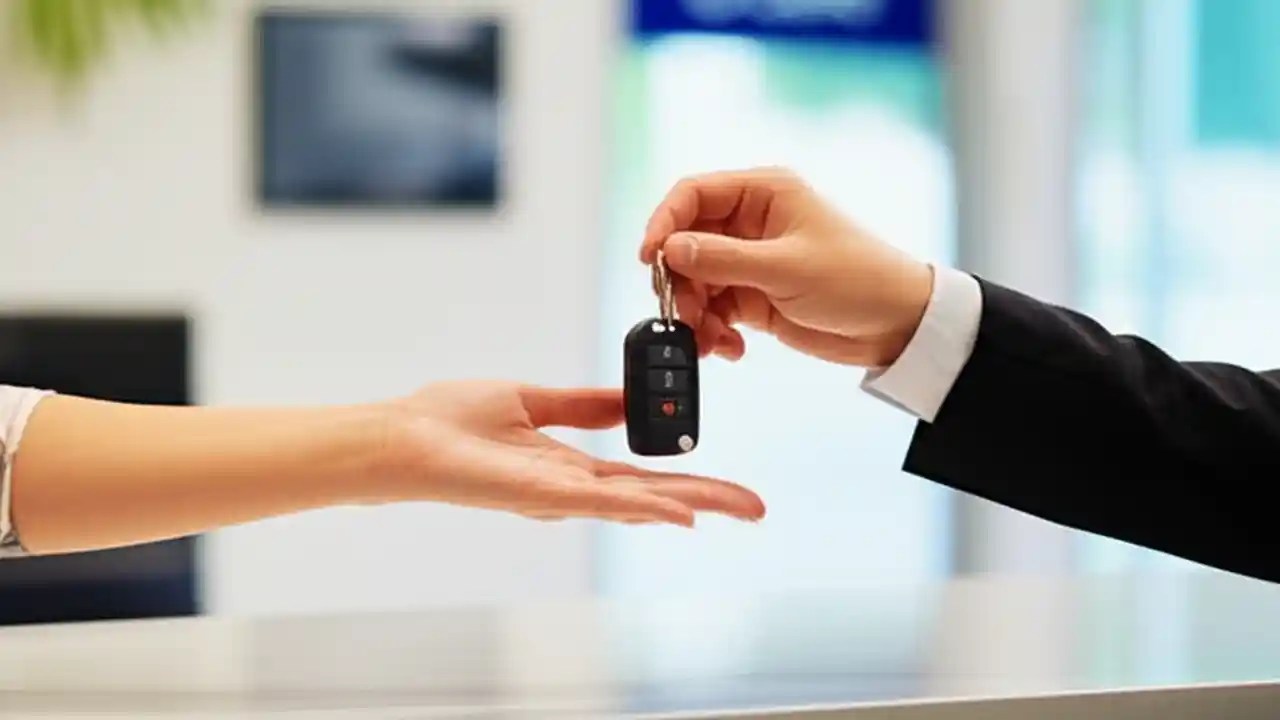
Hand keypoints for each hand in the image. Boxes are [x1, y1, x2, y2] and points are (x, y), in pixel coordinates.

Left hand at [381, 381, 765, 526]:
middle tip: (756, 508)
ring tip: (738, 508)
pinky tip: (680, 511)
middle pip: (651, 495)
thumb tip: (625, 399)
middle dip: (707, 499)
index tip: (724, 487)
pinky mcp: (540, 493)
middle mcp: (570, 488)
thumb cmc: (450, 422)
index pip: (640, 476)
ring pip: (637, 501)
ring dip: (691, 504)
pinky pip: (601, 500)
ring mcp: (558, 495)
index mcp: (568, 466)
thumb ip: (581, 405)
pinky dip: (643, 507)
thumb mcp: (532, 402)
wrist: (403, 439)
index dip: (686, 480)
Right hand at [639, 167, 933, 366]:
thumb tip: (671, 250)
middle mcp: (751, 223)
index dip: (664, 222)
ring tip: (712, 341)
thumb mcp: (787, 268)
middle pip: (686, 243)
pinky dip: (713, 332)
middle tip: (687, 315)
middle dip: (681, 282)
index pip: (693, 194)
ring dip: (695, 314)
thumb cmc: (858, 279)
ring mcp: (751, 261)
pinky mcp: (754, 297)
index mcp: (763, 193)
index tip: (650, 259)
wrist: (897, 325)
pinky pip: (713, 310)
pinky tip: (730, 349)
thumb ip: (724, 259)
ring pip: (696, 282)